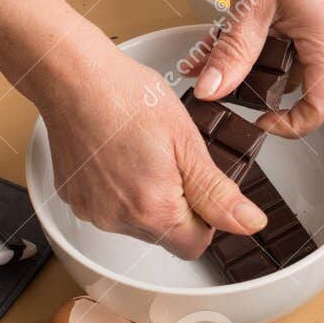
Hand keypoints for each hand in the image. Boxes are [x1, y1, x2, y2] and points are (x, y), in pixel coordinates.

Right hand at [30, 37, 265, 258]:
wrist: (73, 78)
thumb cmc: (128, 98)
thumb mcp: (188, 142)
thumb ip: (218, 192)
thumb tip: (250, 224)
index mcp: (154, 210)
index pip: (195, 244)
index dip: (206, 218)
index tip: (199, 185)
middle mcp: (119, 220)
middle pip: (165, 236)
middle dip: (176, 207)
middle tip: (170, 160)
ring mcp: (92, 212)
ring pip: (137, 224)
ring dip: (147, 200)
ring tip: (142, 153)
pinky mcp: (74, 199)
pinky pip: (109, 209)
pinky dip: (119, 191)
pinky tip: (118, 156)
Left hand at [186, 0, 323, 136]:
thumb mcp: (249, 1)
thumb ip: (231, 52)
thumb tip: (212, 90)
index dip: (292, 124)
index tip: (260, 119)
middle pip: (304, 83)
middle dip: (260, 83)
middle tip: (224, 71)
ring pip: (298, 59)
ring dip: (261, 58)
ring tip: (223, 41)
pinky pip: (302, 37)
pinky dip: (271, 38)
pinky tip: (243, 23)